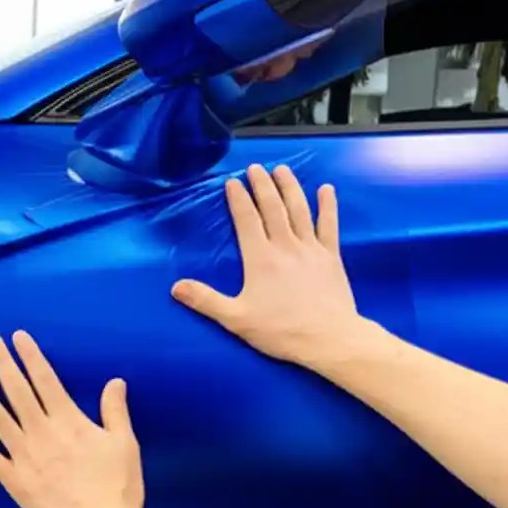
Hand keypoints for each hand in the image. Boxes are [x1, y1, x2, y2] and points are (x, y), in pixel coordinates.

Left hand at [0, 331, 143, 507]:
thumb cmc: (117, 488)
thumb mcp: (124, 444)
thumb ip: (115, 411)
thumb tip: (115, 381)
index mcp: (69, 422)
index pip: (45, 380)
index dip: (31, 357)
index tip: (18, 337)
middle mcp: (41, 433)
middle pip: (17, 391)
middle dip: (2, 363)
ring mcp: (24, 456)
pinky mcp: (13, 480)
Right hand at [171, 164, 373, 369]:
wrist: (328, 339)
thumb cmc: (281, 330)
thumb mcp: (236, 319)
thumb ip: (206, 300)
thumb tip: (176, 287)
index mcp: (260, 258)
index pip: (247, 219)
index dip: (238, 198)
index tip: (232, 182)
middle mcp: (285, 246)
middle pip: (272, 207)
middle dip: (262, 185)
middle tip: (255, 168)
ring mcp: (310, 249)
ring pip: (299, 209)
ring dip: (289, 187)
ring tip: (282, 169)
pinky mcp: (331, 256)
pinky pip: (329, 225)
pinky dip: (327, 206)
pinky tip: (326, 189)